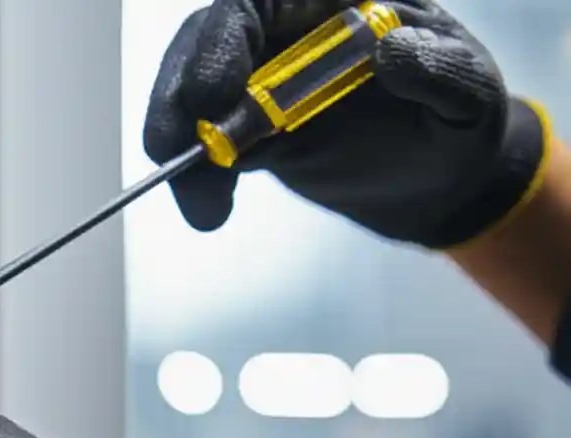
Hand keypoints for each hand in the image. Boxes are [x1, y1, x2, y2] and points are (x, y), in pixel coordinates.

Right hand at [143, 0, 549, 248]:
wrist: (438, 177)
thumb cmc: (460, 120)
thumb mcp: (470, 93)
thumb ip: (442, 69)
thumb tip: (392, 52)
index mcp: (333, 2)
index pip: (256, 0)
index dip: (222, 38)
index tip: (212, 95)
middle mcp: (284, 30)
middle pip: (205, 42)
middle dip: (178, 96)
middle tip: (174, 153)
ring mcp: (258, 79)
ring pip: (190, 95)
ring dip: (178, 147)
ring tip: (202, 206)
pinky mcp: (244, 128)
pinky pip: (202, 144)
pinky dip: (195, 178)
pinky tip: (209, 210)